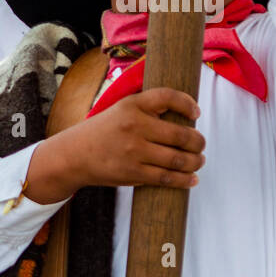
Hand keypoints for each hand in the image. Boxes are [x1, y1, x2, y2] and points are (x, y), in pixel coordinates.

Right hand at [24, 88, 205, 203]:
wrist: (75, 155)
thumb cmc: (104, 131)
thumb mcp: (122, 109)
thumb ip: (148, 109)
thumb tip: (187, 118)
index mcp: (132, 105)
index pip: (167, 97)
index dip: (187, 104)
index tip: (196, 113)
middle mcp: (134, 126)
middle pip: (181, 135)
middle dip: (198, 142)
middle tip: (201, 144)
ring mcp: (134, 151)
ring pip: (178, 159)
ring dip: (195, 161)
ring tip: (198, 161)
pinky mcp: (133, 173)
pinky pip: (166, 178)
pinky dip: (184, 180)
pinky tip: (192, 179)